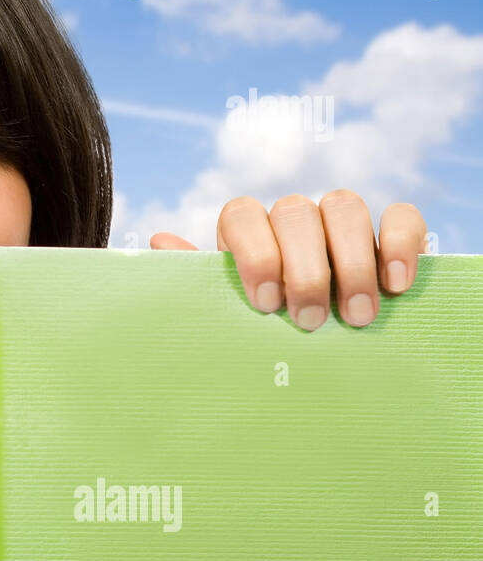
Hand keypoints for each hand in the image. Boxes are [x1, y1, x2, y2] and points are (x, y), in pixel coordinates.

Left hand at [149, 190, 426, 331]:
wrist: (312, 354)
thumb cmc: (260, 332)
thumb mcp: (225, 314)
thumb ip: (198, 280)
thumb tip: (158, 240)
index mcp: (246, 233)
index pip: (241, 214)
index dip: (254, 253)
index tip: (265, 304)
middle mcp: (291, 219)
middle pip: (294, 212)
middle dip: (304, 269)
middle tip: (309, 321)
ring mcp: (340, 223)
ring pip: (344, 206)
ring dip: (352, 262)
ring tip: (354, 317)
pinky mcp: (390, 234)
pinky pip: (401, 216)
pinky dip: (400, 244)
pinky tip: (395, 286)